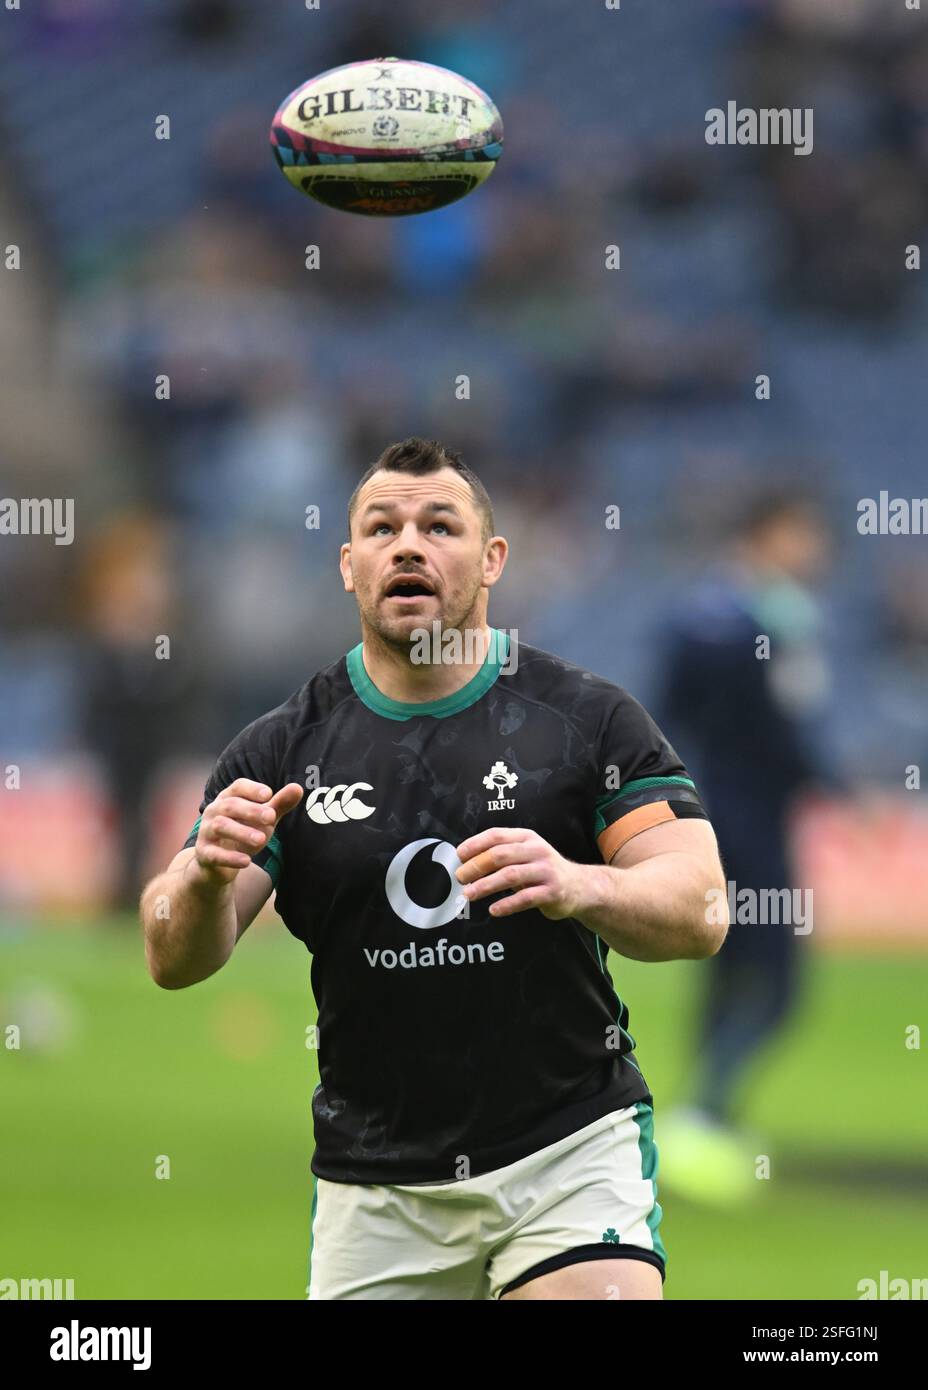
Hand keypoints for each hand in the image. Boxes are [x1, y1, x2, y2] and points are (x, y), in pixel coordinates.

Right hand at [193, 778, 303, 884]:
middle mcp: (214, 812)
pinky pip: (214, 854)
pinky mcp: (204, 853)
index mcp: (228, 798)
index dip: (252, 789)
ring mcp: (206, 832)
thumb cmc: (243, 832)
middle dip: (251, 810)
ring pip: (220, 826)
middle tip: (271, 817)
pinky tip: (246, 862)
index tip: (269, 794)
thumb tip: (298, 788)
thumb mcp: (263, 819)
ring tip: (262, 840)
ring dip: (242, 832)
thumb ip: (279, 804)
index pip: (238, 787)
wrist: (218, 864)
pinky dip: (230, 857)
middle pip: (230, 806)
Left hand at [454, 827, 587, 919]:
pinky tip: (493, 910)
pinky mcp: (552, 892)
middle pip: (500, 855)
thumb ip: (501, 855)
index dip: (475, 844)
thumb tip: (466, 863)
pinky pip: (525, 898)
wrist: (579, 886)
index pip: (496, 835)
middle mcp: (536, 851)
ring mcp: (546, 871)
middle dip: (476, 866)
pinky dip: (507, 904)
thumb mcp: (525, 855)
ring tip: (469, 894)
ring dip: (486, 885)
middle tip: (460, 877)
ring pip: (510, 876)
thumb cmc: (542, 870)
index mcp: (526, 838)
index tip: (459, 855)